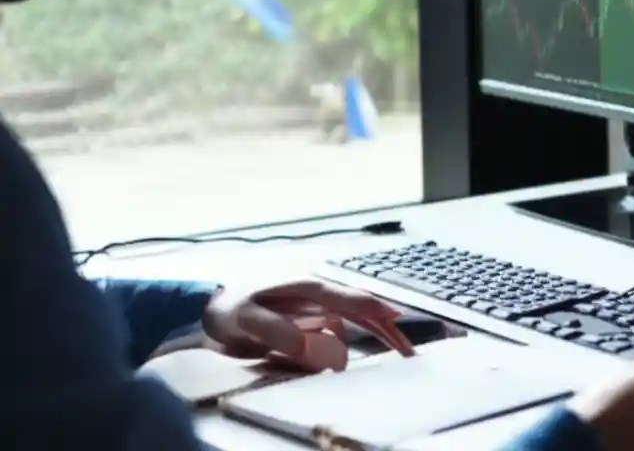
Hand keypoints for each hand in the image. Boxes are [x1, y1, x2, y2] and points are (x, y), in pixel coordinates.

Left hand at [202, 280, 414, 371]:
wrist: (216, 307)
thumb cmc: (232, 309)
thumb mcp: (245, 319)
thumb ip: (274, 330)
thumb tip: (307, 345)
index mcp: (308, 287)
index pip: (348, 298)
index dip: (373, 309)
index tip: (396, 319)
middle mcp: (319, 295)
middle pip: (362, 309)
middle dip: (387, 327)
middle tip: (410, 350)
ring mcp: (319, 307)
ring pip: (358, 319)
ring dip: (380, 334)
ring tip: (402, 352)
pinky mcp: (316, 319)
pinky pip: (344, 329)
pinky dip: (361, 339)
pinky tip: (373, 348)